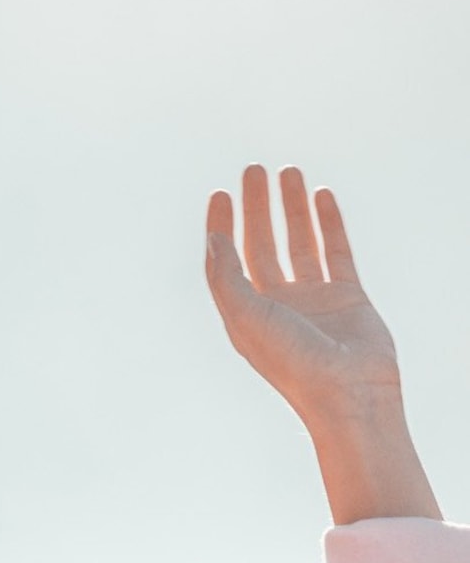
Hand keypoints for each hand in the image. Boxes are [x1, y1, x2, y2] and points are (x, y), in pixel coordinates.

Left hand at [205, 165, 438, 523]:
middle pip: (261, 245)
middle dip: (256, 208)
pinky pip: (335, 250)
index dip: (221, 227)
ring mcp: (313, 300)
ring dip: (292, 208)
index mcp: (245, 314)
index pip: (227, 261)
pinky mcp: (347, 296)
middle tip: (253, 170)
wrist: (349, 392)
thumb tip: (212, 239)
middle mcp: (276, 305)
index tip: (220, 194)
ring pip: (298, 242)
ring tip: (289, 171)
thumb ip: (226, 278)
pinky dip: (328, 223)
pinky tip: (321, 196)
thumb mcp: (247, 318)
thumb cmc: (293, 362)